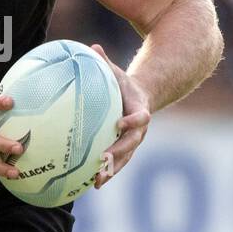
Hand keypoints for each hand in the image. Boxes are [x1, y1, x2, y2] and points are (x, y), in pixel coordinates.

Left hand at [91, 43, 150, 188]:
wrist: (141, 97)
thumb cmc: (123, 83)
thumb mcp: (116, 72)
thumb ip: (106, 62)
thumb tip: (93, 46)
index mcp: (140, 109)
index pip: (141, 117)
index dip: (133, 121)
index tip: (121, 123)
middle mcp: (140, 129)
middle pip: (133, 143)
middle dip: (120, 153)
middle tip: (104, 159)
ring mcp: (134, 141)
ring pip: (125, 158)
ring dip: (112, 170)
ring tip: (97, 181)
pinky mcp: (126, 149)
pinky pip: (117, 163)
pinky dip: (107, 173)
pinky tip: (90, 184)